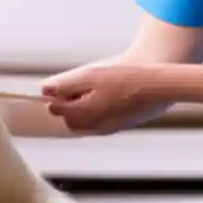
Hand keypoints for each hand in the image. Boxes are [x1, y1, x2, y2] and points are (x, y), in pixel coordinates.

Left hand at [40, 61, 162, 134]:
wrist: (158, 84)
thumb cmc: (124, 76)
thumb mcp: (91, 73)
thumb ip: (65, 84)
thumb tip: (44, 91)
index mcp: (82, 114)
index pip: (55, 107)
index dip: (59, 92)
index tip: (70, 80)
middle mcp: (92, 126)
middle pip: (68, 117)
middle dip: (71, 101)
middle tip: (87, 82)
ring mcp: (106, 128)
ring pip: (84, 121)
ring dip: (85, 106)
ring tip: (101, 87)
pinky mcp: (119, 126)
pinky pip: (99, 122)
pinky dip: (99, 110)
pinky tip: (112, 94)